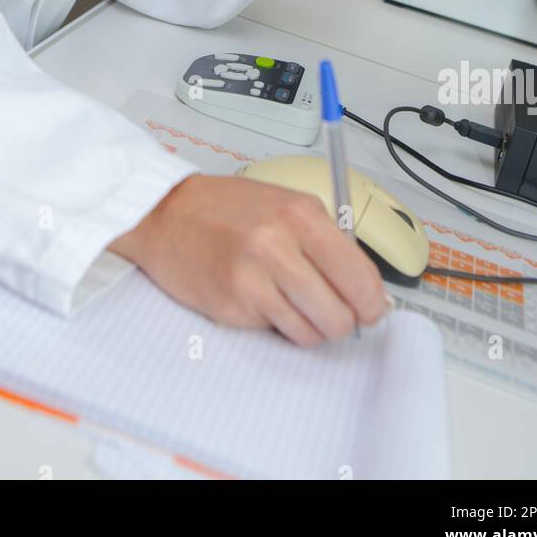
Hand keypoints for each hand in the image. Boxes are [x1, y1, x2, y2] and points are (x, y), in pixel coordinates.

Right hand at [108, 173, 389, 345]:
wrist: (164, 213)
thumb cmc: (226, 209)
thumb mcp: (285, 204)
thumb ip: (325, 240)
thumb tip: (365, 288)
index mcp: (301, 215)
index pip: (359, 276)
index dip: (372, 302)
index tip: (371, 309)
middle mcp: (278, 245)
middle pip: (339, 315)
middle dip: (342, 321)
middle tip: (331, 312)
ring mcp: (252, 279)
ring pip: (310, 332)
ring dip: (308, 326)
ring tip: (289, 302)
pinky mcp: (230, 306)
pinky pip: (275, 332)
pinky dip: (274, 323)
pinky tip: (258, 297)